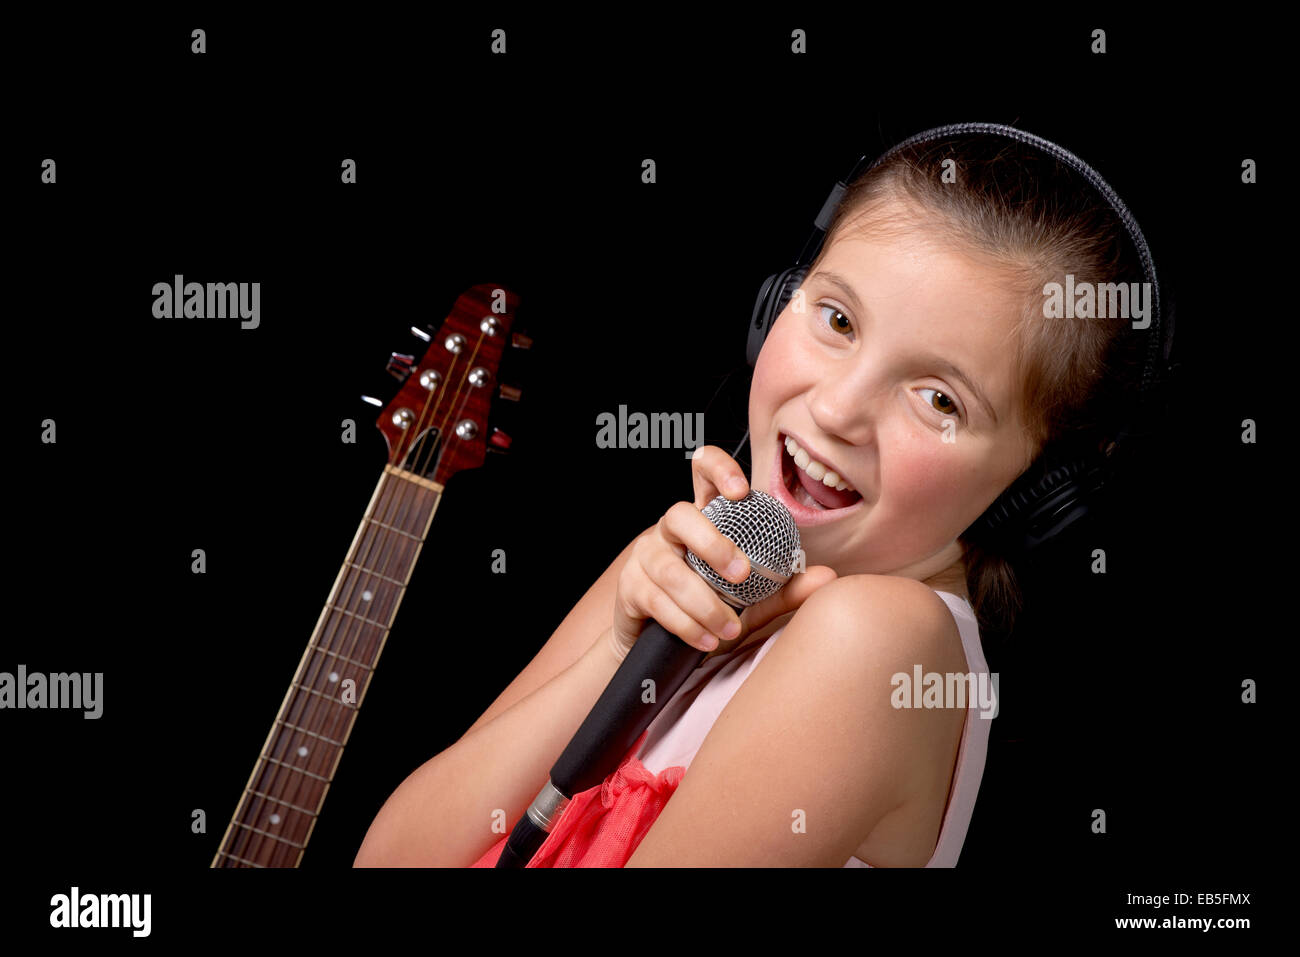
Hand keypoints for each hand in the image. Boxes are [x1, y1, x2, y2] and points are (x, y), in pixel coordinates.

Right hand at [607, 445, 836, 660]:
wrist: (661, 649)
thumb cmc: (709, 611)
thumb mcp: (751, 602)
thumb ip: (784, 589)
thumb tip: (827, 578)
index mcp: (703, 520)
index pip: (702, 471)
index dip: (718, 469)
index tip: (741, 492)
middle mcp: (670, 531)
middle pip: (679, 514)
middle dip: (712, 543)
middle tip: (741, 575)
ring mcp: (646, 556)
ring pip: (670, 568)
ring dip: (703, 601)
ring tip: (729, 629)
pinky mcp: (630, 586)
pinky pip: (657, 600)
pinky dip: (686, 624)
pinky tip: (706, 639)